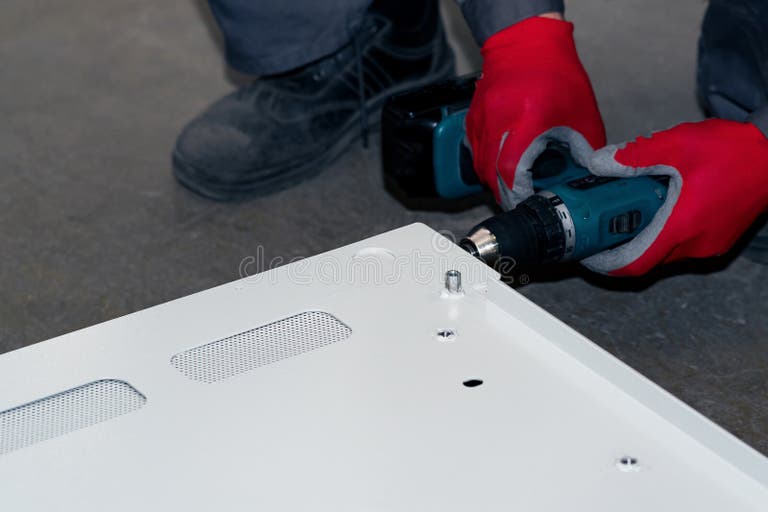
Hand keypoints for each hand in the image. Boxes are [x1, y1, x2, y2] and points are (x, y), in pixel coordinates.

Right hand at [465, 16, 604, 208]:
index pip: (511, 171)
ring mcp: (481, 119)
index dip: (516, 194)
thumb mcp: (581, 115)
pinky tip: (498, 167)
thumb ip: (585, 150)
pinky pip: (473, 151)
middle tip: (518, 202)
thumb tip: (585, 177)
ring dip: (492, 181)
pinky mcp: (472, 118)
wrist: (528, 44)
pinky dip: (485, 164)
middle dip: (503, 193)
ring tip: (510, 188)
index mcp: (527, 120)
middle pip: (490, 174)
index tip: (527, 203)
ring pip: (478, 165)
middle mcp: (498, 121)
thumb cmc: (555, 74)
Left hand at [582, 119, 767, 275]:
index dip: (608, 264)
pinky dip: (666, 234)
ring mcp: (710, 246)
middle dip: (624, 244)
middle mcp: (696, 245)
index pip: (635, 265)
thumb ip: (634, 156)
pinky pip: (683, 246)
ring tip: (632, 211)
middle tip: (605, 224)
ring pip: (665, 253)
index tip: (591, 252)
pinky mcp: (719, 241)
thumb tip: (599, 164)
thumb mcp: (676, 144)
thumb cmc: (731, 150)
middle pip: (647, 258)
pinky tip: (661, 208)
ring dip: (646, 237)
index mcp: (682, 226)